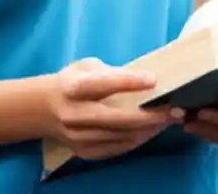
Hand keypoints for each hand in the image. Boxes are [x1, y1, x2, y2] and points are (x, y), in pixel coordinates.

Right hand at [47, 57, 179, 160]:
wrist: (44, 109)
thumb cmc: (73, 83)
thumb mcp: (86, 67)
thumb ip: (111, 73)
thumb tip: (147, 80)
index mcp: (72, 87)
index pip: (102, 84)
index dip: (128, 82)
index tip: (153, 80)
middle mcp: (72, 114)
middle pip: (116, 118)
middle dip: (148, 116)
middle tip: (173, 111)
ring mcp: (77, 136)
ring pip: (120, 136)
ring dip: (147, 129)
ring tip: (167, 120)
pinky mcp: (83, 151)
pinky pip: (117, 148)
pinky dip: (137, 139)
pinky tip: (149, 131)